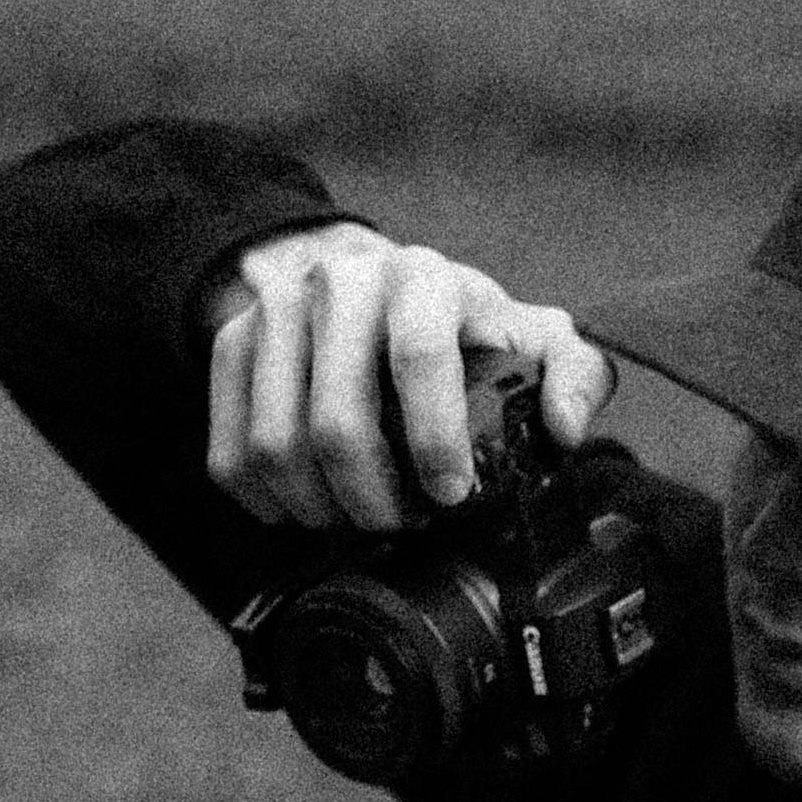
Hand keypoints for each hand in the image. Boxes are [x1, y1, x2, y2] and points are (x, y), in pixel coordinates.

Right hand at [210, 224, 614, 536]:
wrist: (360, 281)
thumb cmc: (452, 323)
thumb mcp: (527, 336)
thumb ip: (570, 375)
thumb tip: (564, 428)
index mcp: (422, 278)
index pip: (418, 358)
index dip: (435, 440)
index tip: (451, 495)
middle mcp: (340, 284)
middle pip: (335, 420)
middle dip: (371, 497)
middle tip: (399, 523)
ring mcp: (275, 314)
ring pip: (275, 446)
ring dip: (318, 508)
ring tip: (355, 519)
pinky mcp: (230, 347)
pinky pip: (231, 453)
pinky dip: (266, 504)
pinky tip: (305, 509)